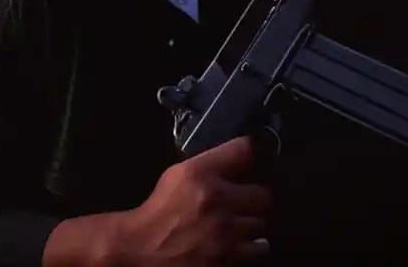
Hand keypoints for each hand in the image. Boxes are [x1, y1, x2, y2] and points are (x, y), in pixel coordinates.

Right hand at [115, 136, 272, 265]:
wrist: (143, 248)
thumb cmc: (161, 210)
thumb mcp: (178, 175)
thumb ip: (209, 165)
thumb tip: (243, 157)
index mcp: (200, 174)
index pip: (245, 150)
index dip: (255, 153)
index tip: (255, 160)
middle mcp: (217, 199)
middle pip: (264, 193)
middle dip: (255, 198)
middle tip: (246, 202)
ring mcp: (226, 232)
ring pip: (263, 222)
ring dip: (253, 223)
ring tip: (240, 224)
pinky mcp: (229, 257)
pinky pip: (258, 248)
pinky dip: (251, 246)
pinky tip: (239, 242)